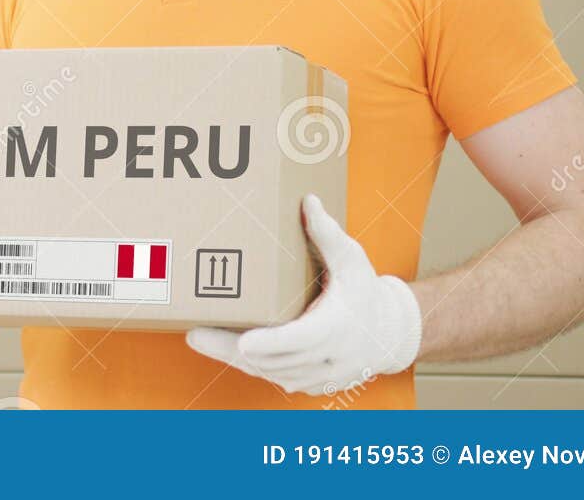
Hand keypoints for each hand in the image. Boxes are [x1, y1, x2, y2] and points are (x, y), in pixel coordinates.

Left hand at [185, 193, 421, 395]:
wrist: (389, 333)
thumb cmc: (366, 292)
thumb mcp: (352, 260)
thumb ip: (327, 233)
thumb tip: (307, 200)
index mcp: (337, 327)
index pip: (301, 341)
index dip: (272, 344)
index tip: (244, 342)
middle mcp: (328, 358)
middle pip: (273, 361)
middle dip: (231, 349)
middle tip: (194, 334)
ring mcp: (318, 376)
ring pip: (269, 373)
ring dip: (234, 358)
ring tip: (199, 337)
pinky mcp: (308, 383)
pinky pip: (273, 377)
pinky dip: (248, 365)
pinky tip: (218, 347)